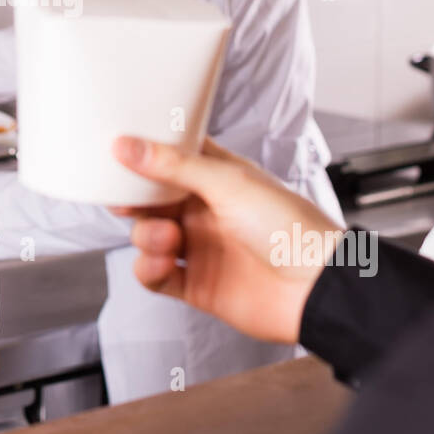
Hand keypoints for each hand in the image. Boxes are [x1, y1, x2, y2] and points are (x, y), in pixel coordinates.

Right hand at [110, 136, 346, 344]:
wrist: (316, 288)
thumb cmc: (291, 227)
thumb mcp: (228, 183)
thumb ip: (173, 165)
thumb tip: (127, 145)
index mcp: (217, 177)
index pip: (171, 158)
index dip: (143, 156)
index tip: (117, 155)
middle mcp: (205, 210)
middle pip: (152, 199)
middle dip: (135, 200)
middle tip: (126, 200)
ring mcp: (200, 247)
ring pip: (148, 236)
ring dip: (145, 235)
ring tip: (165, 237)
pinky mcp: (196, 284)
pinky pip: (155, 275)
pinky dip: (148, 269)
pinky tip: (160, 263)